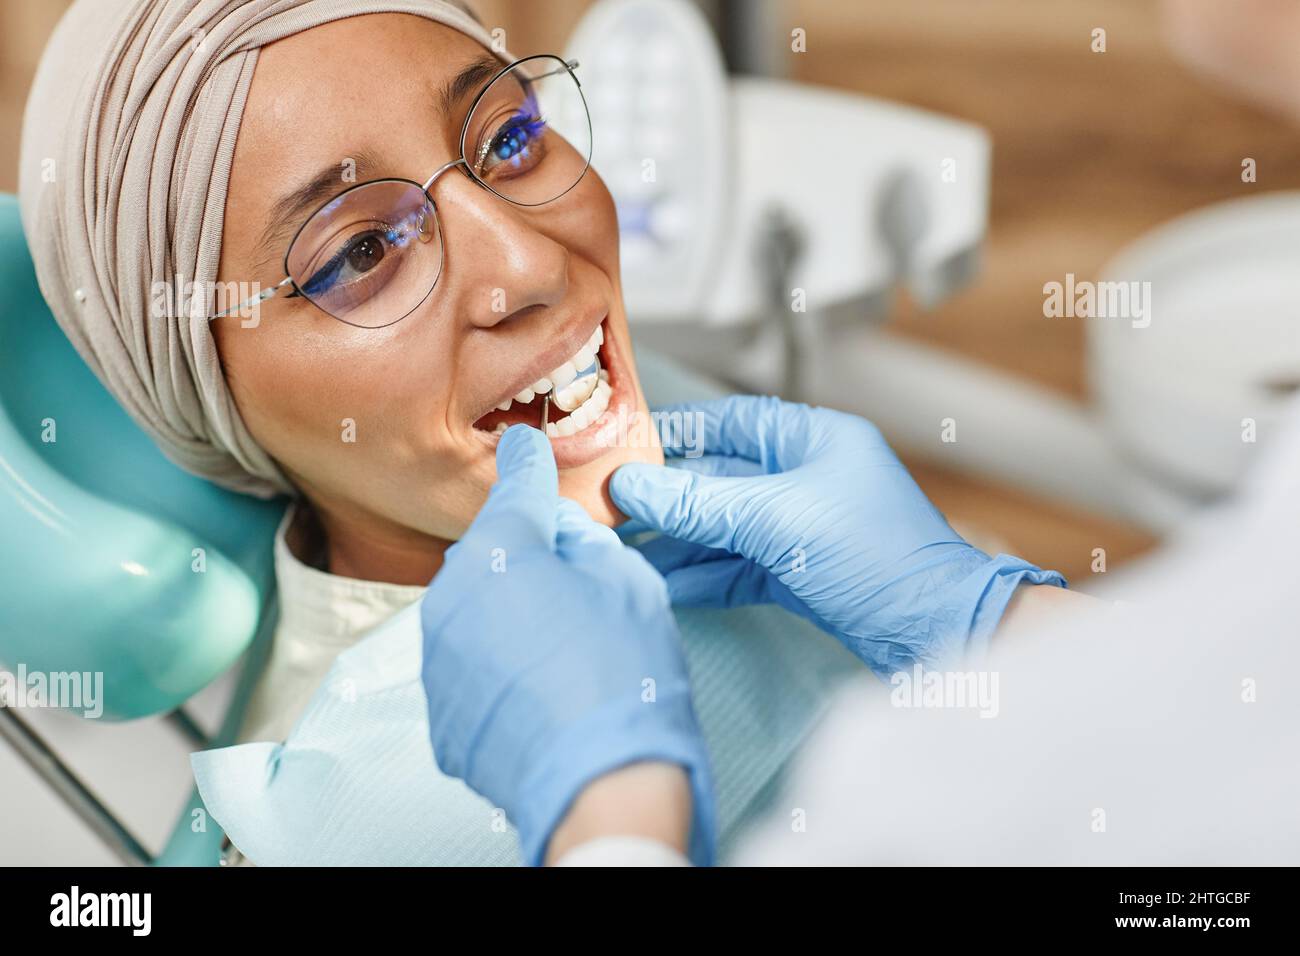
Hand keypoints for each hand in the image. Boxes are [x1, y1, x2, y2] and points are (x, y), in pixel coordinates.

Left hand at [420, 425, 715, 865]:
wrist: (599, 778)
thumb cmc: (623, 674)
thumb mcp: (625, 581)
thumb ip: (584, 541)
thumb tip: (559, 530)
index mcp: (503, 548)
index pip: (516, 487)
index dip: (525, 463)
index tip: (522, 446)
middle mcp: (454, 592)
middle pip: (491, 554)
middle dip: (523, 557)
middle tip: (571, 581)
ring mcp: (440, 653)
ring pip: (475, 610)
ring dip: (508, 614)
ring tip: (561, 648)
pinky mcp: (440, 704)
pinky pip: (469, 664)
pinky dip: (496, 665)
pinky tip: (539, 686)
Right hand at [610, 396, 1065, 675]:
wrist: (941, 633)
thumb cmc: (880, 558)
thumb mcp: (779, 520)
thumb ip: (701, 503)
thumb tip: (631, 485)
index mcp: (815, 441)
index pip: (732, 422)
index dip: (678, 431)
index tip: (624, 443)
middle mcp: (808, 478)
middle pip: (721, 479)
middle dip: (666, 497)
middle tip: (608, 508)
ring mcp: (804, 529)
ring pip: (725, 528)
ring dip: (677, 541)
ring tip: (623, 551)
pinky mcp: (802, 575)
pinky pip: (739, 567)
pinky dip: (703, 576)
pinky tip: (664, 584)